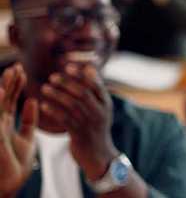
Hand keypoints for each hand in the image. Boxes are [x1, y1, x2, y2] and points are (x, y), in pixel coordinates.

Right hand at [0, 65, 37, 193]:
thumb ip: (29, 120)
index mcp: (4, 123)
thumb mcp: (27, 138)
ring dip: (4, 88)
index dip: (14, 85)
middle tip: (18, 66)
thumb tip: (33, 100)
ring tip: (12, 73)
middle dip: (9, 82)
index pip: (8, 99)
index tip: (22, 70)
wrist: (12, 183)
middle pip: (2, 98)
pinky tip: (1, 91)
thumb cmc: (16, 163)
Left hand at [38, 64, 117, 181]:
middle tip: (52, 77)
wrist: (98, 155)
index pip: (95, 85)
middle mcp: (100, 112)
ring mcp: (89, 123)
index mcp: (106, 104)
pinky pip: (64, 119)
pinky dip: (53, 111)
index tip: (68, 66)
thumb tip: (89, 68)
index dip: (81, 74)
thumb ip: (95, 90)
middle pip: (83, 93)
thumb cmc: (95, 128)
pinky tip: (44, 105)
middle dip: (66, 83)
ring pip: (72, 105)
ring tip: (45, 88)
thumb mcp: (101, 109)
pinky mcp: (79, 134)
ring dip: (57, 95)